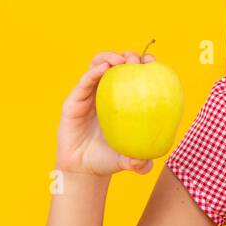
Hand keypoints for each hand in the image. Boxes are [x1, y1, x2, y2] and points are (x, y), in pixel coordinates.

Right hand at [55, 50, 156, 176]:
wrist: (82, 170)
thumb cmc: (108, 161)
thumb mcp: (127, 161)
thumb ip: (139, 163)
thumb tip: (147, 164)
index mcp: (122, 102)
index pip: (134, 76)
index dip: (143, 64)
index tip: (152, 62)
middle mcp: (106, 95)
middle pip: (116, 65)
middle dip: (127, 56)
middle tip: (135, 61)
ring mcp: (89, 96)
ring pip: (97, 66)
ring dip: (108, 57)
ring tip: (119, 61)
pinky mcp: (73, 102)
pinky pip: (84, 83)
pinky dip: (93, 72)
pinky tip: (104, 69)